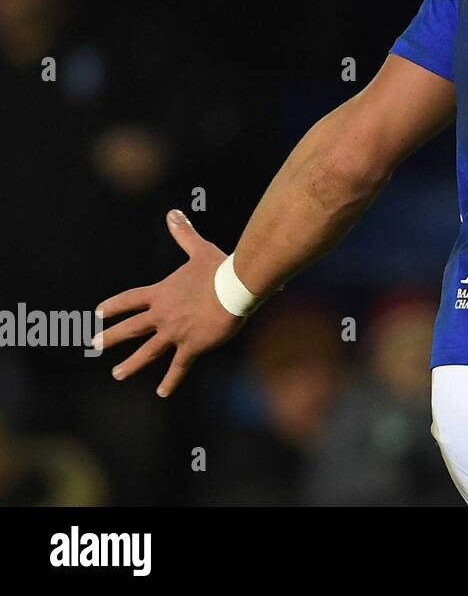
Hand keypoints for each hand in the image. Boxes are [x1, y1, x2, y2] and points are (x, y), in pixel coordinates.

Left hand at [94, 210, 243, 396]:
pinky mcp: (192, 346)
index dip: (114, 307)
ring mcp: (175, 332)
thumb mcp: (199, 250)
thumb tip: (173, 212)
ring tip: (117, 373)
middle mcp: (163, 314)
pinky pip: (178, 366)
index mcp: (162, 292)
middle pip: (131, 328)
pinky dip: (170, 380)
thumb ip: (184, 234)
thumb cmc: (220, 268)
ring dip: (130, 364)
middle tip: (94, 344)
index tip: (98, 313)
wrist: (236, 287)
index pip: (130, 300)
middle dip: (111, 337)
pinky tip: (162, 392)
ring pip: (147, 352)